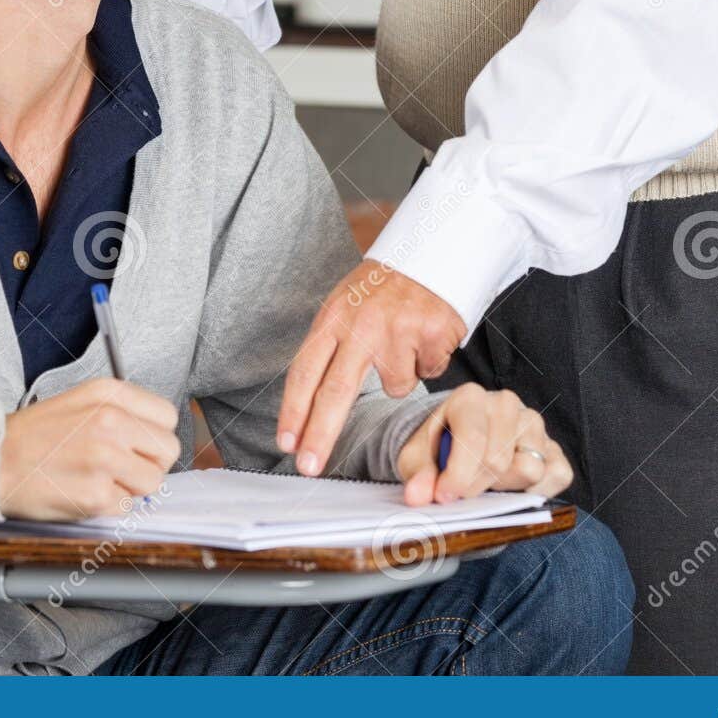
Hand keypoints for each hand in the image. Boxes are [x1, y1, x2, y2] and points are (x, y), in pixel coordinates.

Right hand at [0, 378, 179, 520]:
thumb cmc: (34, 436)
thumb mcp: (81, 401)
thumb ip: (123, 411)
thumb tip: (156, 437)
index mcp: (109, 394)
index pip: (167, 416)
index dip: (155, 435)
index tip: (139, 445)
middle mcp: (111, 421)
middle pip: (168, 450)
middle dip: (150, 463)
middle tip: (122, 467)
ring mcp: (104, 457)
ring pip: (153, 482)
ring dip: (131, 488)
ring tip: (100, 480)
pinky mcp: (96, 494)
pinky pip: (127, 507)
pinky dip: (109, 506)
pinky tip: (84, 493)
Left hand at [278, 260, 465, 474]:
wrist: (430, 250)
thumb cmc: (382, 287)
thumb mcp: (345, 305)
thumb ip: (330, 348)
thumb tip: (309, 406)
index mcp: (333, 318)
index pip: (305, 370)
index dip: (294, 410)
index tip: (286, 443)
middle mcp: (362, 325)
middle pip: (335, 391)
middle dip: (320, 434)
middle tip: (309, 467)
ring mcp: (398, 330)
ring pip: (396, 386)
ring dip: (403, 373)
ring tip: (405, 339)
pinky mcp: (431, 334)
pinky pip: (427, 371)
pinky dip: (428, 360)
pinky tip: (426, 334)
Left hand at [396, 384, 572, 505]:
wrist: (458, 444)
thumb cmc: (437, 449)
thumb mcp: (416, 458)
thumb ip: (417, 475)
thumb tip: (417, 496)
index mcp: (470, 398)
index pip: (473, 439)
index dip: (458, 476)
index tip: (444, 496)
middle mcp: (506, 404)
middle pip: (499, 461)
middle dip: (477, 486)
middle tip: (462, 490)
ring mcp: (534, 424)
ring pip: (530, 469)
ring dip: (505, 487)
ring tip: (486, 482)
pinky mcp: (554, 447)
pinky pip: (556, 476)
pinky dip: (534, 491)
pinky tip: (511, 486)